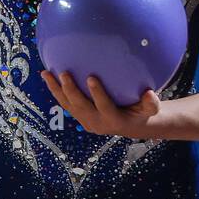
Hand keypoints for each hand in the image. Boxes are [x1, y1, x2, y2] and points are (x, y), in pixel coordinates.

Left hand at [40, 70, 161, 136]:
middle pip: (80, 106)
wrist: (130, 125)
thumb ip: (151, 103)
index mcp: (113, 120)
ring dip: (56, 89)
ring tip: (46, 73)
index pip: (104, 106)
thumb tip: (150, 93)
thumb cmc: (141, 111)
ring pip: (67, 105)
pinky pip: (64, 103)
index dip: (97, 94)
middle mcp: (96, 122)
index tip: (91, 77)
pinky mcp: (78, 116)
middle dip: (70, 90)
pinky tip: (48, 75)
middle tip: (64, 73)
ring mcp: (85, 120)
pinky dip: (56, 90)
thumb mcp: (150, 109)